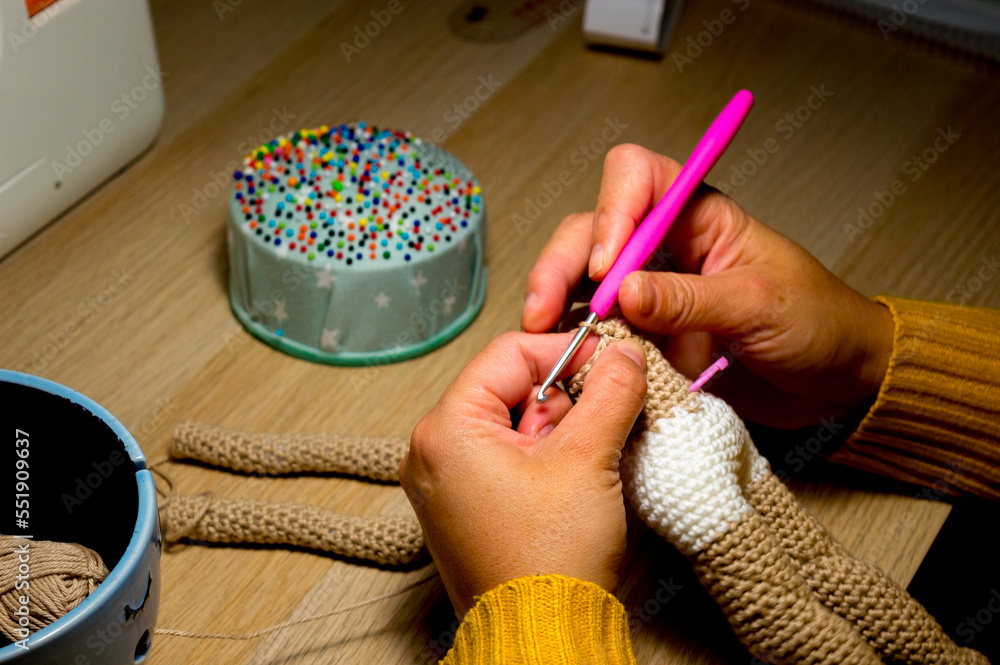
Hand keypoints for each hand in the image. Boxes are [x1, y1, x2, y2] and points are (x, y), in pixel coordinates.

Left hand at [399, 331, 646, 615]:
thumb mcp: (588, 459)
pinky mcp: (465, 506)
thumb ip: (610, 392)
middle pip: (510, 386)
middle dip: (564, 398)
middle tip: (602, 422)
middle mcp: (433, 450)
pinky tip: (572, 481)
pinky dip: (545, 457)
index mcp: (447, 429)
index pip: (510, 353)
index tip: (612, 360)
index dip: (567, 351)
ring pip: (513, 422)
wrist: (542, 638)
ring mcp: (446, 481)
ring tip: (587, 461)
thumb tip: (624, 353)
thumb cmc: (550, 560)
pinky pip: (506, 457)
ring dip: (559, 430)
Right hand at [521, 144, 893, 427]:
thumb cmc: (818, 323)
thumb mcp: (759, 305)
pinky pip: (596, 329)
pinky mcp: (644, 336)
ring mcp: (650, 293)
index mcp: (699, 216)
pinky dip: (574, 341)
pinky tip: (566, 361)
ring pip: (581, 279)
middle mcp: (665, 247)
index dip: (612, 212)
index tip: (607, 267)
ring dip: (557, 304)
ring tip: (545, 341)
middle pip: (592, 230)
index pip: (637, 178)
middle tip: (542, 313)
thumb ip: (690, 299)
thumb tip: (621, 291)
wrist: (835, 383)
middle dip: (560, 265)